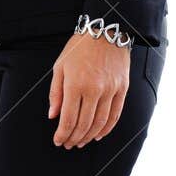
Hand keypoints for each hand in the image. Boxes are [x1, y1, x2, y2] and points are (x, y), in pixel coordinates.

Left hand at [48, 32, 130, 146]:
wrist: (107, 31)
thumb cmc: (79, 47)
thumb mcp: (60, 67)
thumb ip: (55, 93)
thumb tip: (53, 115)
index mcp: (76, 85)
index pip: (68, 119)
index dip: (62, 134)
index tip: (58, 141)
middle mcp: (94, 90)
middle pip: (84, 124)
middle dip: (74, 138)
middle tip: (68, 144)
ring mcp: (110, 90)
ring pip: (100, 122)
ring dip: (89, 136)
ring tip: (81, 142)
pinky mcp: (122, 89)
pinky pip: (116, 114)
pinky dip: (107, 128)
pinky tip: (98, 134)